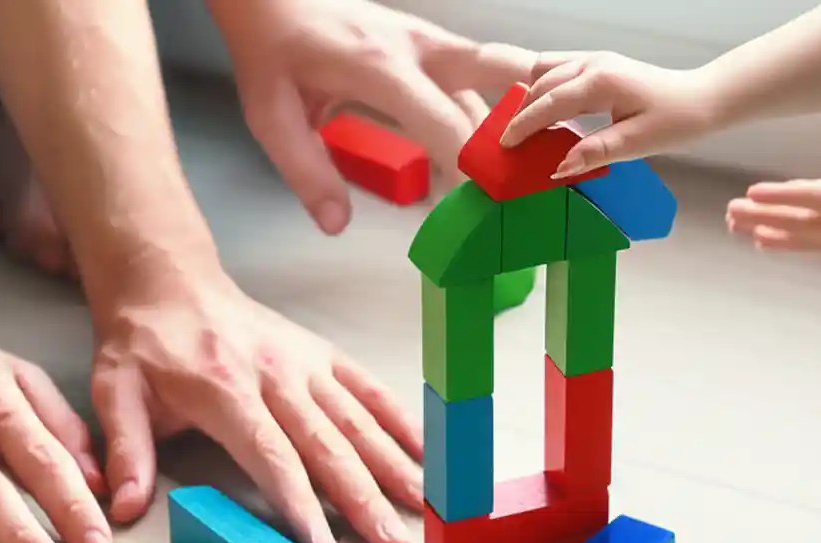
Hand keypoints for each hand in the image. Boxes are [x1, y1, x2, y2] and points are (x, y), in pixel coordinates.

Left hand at [90, 276, 422, 542]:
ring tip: (420, 506)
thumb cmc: (144, 343)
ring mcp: (305, 363)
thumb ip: (126, 450)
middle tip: (393, 541)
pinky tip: (423, 452)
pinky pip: (367, 388)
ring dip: (392, 465)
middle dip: (364, 497)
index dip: (301, 504)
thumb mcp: (114, 391)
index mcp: (225, 390)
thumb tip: (124, 507)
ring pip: (357, 420)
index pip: (272, 456)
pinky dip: (398, 419)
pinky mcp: (322, 354)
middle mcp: (275, 376)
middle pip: (328, 445)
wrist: (170, 281)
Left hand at [208, 0, 535, 233]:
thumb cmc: (273, 50)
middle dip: (531, 122)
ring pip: (503, 69)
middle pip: (501, 75)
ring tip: (549, 158)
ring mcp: (432, 40)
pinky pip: (486, 71)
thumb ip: (306, 170)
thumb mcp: (271, 114)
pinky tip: (520, 134)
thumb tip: (337, 223)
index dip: (475, 166)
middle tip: (546, 172)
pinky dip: (511, 99)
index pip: (446, 123)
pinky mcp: (436, 43)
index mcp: (380, 67)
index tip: (492, 205)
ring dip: (530, 109)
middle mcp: (418, 48)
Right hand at [500, 51, 715, 178]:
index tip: (505, 146)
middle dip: (522, 113)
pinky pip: (559, 69)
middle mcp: (593, 64)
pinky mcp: (600, 63)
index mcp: (600, 83)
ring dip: (532, 96)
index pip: (549, 104)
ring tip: (524, 127)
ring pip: (546, 70)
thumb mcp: (636, 144)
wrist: (701, 99)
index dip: (523, 126)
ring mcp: (596, 60)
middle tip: (509, 143)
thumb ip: (595, 153)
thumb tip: (558, 169)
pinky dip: (545, 88)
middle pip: (541, 84)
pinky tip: (545, 111)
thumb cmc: (675, 121)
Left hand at [726, 110, 820, 273]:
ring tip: (746, 234)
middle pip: (801, 225)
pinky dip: (800, 243)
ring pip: (810, 240)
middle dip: (763, 218)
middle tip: (729, 216)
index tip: (751, 194)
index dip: (781, 196)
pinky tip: (782, 241)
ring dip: (776, 234)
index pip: (816, 199)